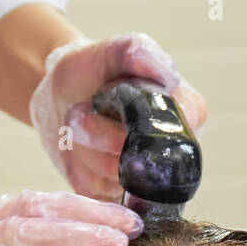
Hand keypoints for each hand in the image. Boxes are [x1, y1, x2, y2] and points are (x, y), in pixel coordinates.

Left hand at [29, 32, 207, 199]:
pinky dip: (76, 166)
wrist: (60, 95)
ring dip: (84, 148)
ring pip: (112, 177)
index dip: (139, 125)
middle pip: (138, 162)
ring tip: (76, 123)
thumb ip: (138, 52)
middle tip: (80, 111)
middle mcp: (171, 152)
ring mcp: (144, 178)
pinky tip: (75, 147)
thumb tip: (169, 75)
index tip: (115, 101)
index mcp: (186, 114)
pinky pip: (95, 190)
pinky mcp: (114, 194)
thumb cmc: (95, 69)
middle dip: (100, 135)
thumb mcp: (113, 51)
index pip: (176, 136)